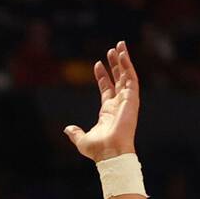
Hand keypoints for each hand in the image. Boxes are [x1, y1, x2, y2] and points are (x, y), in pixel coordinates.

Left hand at [64, 42, 138, 160]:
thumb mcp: (82, 139)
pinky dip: (128, 66)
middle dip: (115, 64)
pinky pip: (132, 78)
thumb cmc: (98, 150)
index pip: (107, 89)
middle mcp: (119, 104)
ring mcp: (126, 101)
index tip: (97, 64)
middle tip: (112, 50)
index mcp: (108, 111)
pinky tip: (123, 55)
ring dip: (123, 61)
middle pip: (118, 79)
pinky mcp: (132, 99)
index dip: (103, 76)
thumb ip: (75, 133)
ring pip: (126, 76)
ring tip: (119, 46)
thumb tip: (67, 129)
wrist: (110, 152)